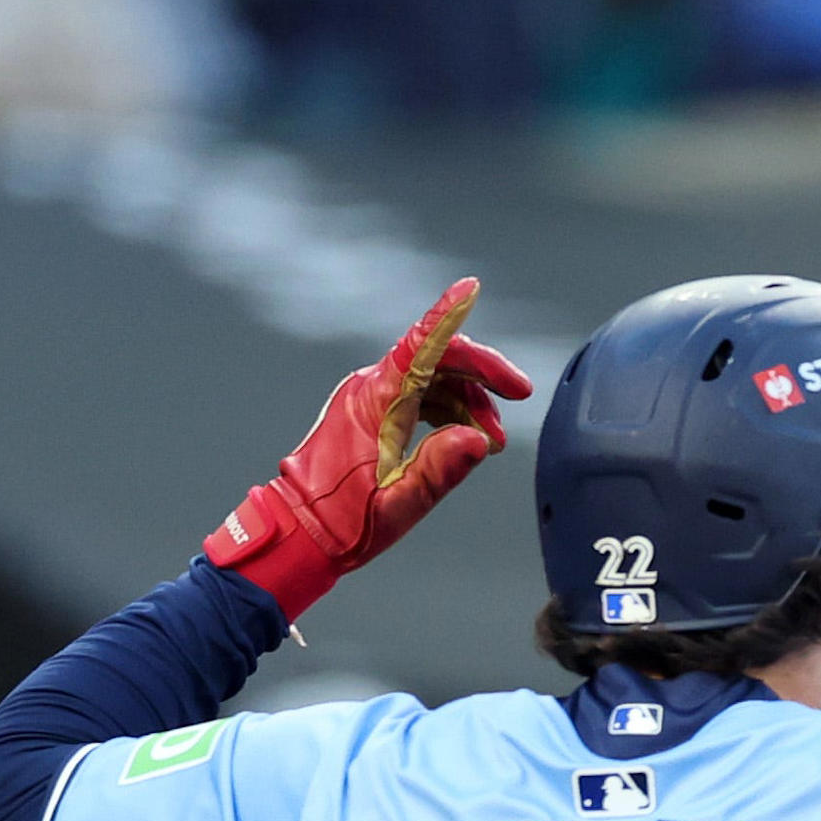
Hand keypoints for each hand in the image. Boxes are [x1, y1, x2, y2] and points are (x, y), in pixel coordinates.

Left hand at [206, 278, 538, 620]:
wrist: (300, 532)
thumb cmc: (341, 520)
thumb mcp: (398, 502)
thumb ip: (439, 469)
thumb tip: (478, 440)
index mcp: (375, 401)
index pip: (419, 345)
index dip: (447, 315)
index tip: (471, 289)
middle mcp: (371, 390)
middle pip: (437, 358)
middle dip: (482, 372)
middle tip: (520, 394)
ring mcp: (370, 399)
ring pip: (433, 378)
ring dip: (469, 401)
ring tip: (492, 441)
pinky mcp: (372, 413)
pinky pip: (420, 396)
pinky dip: (450, 411)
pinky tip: (465, 438)